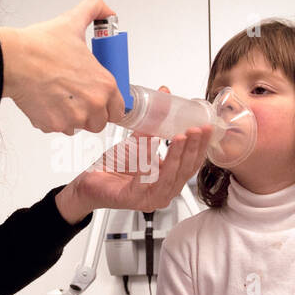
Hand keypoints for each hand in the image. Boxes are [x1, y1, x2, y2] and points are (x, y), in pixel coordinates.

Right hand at [0, 0, 126, 134]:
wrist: (13, 60)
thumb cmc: (41, 46)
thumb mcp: (73, 21)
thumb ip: (95, 9)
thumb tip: (107, 10)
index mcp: (104, 84)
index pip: (119, 109)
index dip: (109, 103)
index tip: (100, 98)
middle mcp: (93, 105)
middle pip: (100, 122)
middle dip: (91, 112)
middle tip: (77, 96)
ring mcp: (73, 119)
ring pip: (80, 127)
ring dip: (73, 117)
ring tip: (60, 97)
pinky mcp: (53, 126)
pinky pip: (59, 129)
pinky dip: (54, 119)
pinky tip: (47, 101)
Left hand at [54, 86, 212, 220]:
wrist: (88, 184)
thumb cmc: (114, 168)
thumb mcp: (138, 142)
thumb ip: (153, 124)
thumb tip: (164, 96)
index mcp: (170, 180)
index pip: (191, 163)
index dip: (200, 146)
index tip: (205, 127)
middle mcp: (164, 192)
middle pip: (185, 170)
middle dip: (192, 148)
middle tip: (196, 129)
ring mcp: (151, 198)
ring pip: (169, 176)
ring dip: (176, 155)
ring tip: (180, 136)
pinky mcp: (134, 199)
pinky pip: (145, 178)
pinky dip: (150, 160)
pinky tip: (152, 146)